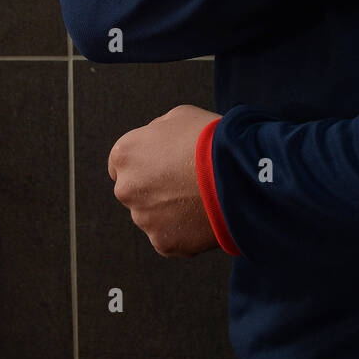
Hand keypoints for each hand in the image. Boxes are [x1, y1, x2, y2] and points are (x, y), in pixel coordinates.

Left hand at [108, 104, 220, 256]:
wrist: (236, 172)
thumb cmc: (210, 139)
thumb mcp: (180, 116)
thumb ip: (158, 131)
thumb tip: (157, 143)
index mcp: (125, 154)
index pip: (122, 163)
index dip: (145, 162)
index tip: (163, 164)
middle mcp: (126, 189)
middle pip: (136, 191)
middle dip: (155, 188)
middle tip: (187, 181)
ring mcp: (144, 219)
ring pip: (154, 216)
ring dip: (171, 209)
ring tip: (202, 197)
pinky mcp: (163, 242)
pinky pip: (172, 236)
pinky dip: (186, 229)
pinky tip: (205, 214)